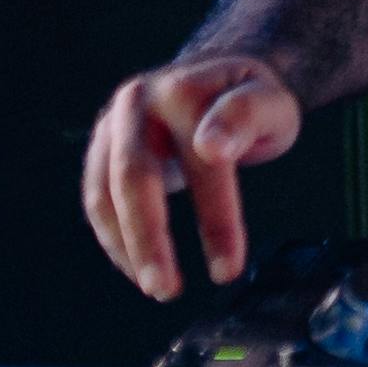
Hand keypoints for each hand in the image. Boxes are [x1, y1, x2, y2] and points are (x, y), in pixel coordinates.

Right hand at [80, 50, 304, 300]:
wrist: (215, 76)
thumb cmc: (249, 99)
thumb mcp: (270, 103)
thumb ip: (247, 117)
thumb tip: (211, 146)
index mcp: (184, 88)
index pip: (201, 159)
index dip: (216, 216)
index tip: (228, 269)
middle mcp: (139, 102)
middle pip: (134, 176)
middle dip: (149, 239)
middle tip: (168, 290)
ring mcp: (113, 124)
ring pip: (105, 193)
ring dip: (126, 247)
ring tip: (158, 287)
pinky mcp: (101, 147)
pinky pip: (97, 200)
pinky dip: (115, 239)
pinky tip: (140, 268)